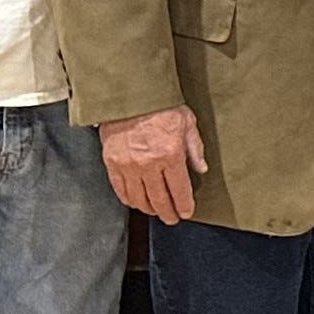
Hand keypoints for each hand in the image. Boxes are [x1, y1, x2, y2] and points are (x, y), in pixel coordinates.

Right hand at [101, 105, 206, 224]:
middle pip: (159, 199)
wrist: (130, 95)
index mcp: (170, 155)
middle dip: (168, 213)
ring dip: (149, 209)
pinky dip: (129, 199)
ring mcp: (128, 165)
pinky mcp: (112, 163)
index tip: (187, 212)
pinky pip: (120, 189)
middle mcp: (148, 164)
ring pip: (139, 199)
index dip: (184, 205)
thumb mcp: (187, 123)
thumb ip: (195, 149)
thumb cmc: (161, 106)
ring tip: (156, 211)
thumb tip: (202, 169)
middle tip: (172, 218)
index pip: (179, 190)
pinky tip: (136, 202)